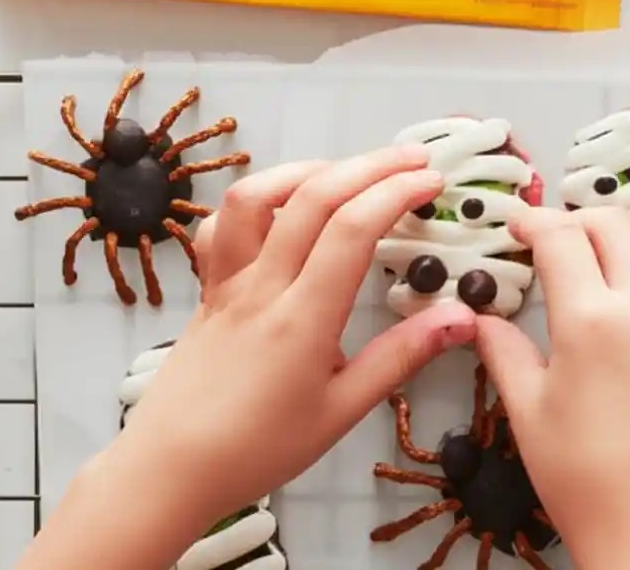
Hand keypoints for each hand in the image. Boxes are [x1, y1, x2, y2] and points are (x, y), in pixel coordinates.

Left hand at [21, 146, 476, 569]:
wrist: (169, 468)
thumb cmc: (255, 450)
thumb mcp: (341, 412)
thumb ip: (400, 358)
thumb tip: (460, 320)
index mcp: (302, 319)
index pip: (353, 229)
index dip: (396, 192)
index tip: (431, 182)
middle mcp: (261, 287)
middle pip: (314, 196)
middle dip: (370, 165)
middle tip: (413, 160)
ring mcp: (227, 282)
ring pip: (255, 196)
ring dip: (306, 169)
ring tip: (347, 171)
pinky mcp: (207, 288)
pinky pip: (221, 226)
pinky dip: (253, 201)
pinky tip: (280, 205)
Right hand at [476, 207, 629, 569]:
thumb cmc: (581, 476)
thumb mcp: (526, 409)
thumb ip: (503, 351)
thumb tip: (480, 319)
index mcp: (588, 322)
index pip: (560, 239)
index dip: (533, 222)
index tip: (519, 225)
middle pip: (616, 227)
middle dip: (580, 221)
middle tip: (559, 238)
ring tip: (615, 252)